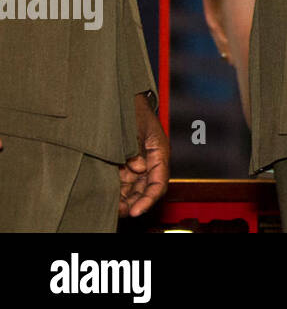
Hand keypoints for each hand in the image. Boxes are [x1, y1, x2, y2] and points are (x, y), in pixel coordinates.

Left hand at [118, 93, 168, 217]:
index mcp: (158, 151)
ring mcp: (135, 162)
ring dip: (125, 199)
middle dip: (134, 202)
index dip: (148, 199)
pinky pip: (122, 182)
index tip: (135, 212)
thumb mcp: (135, 127)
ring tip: (111, 207)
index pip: (159, 183)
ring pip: (133, 189)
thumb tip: (137, 168)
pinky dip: (116, 191)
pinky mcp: (122, 163)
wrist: (119, 95)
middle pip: (146, 189)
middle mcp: (149, 160)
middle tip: (120, 212)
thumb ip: (136, 149)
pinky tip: (106, 196)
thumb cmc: (131, 107)